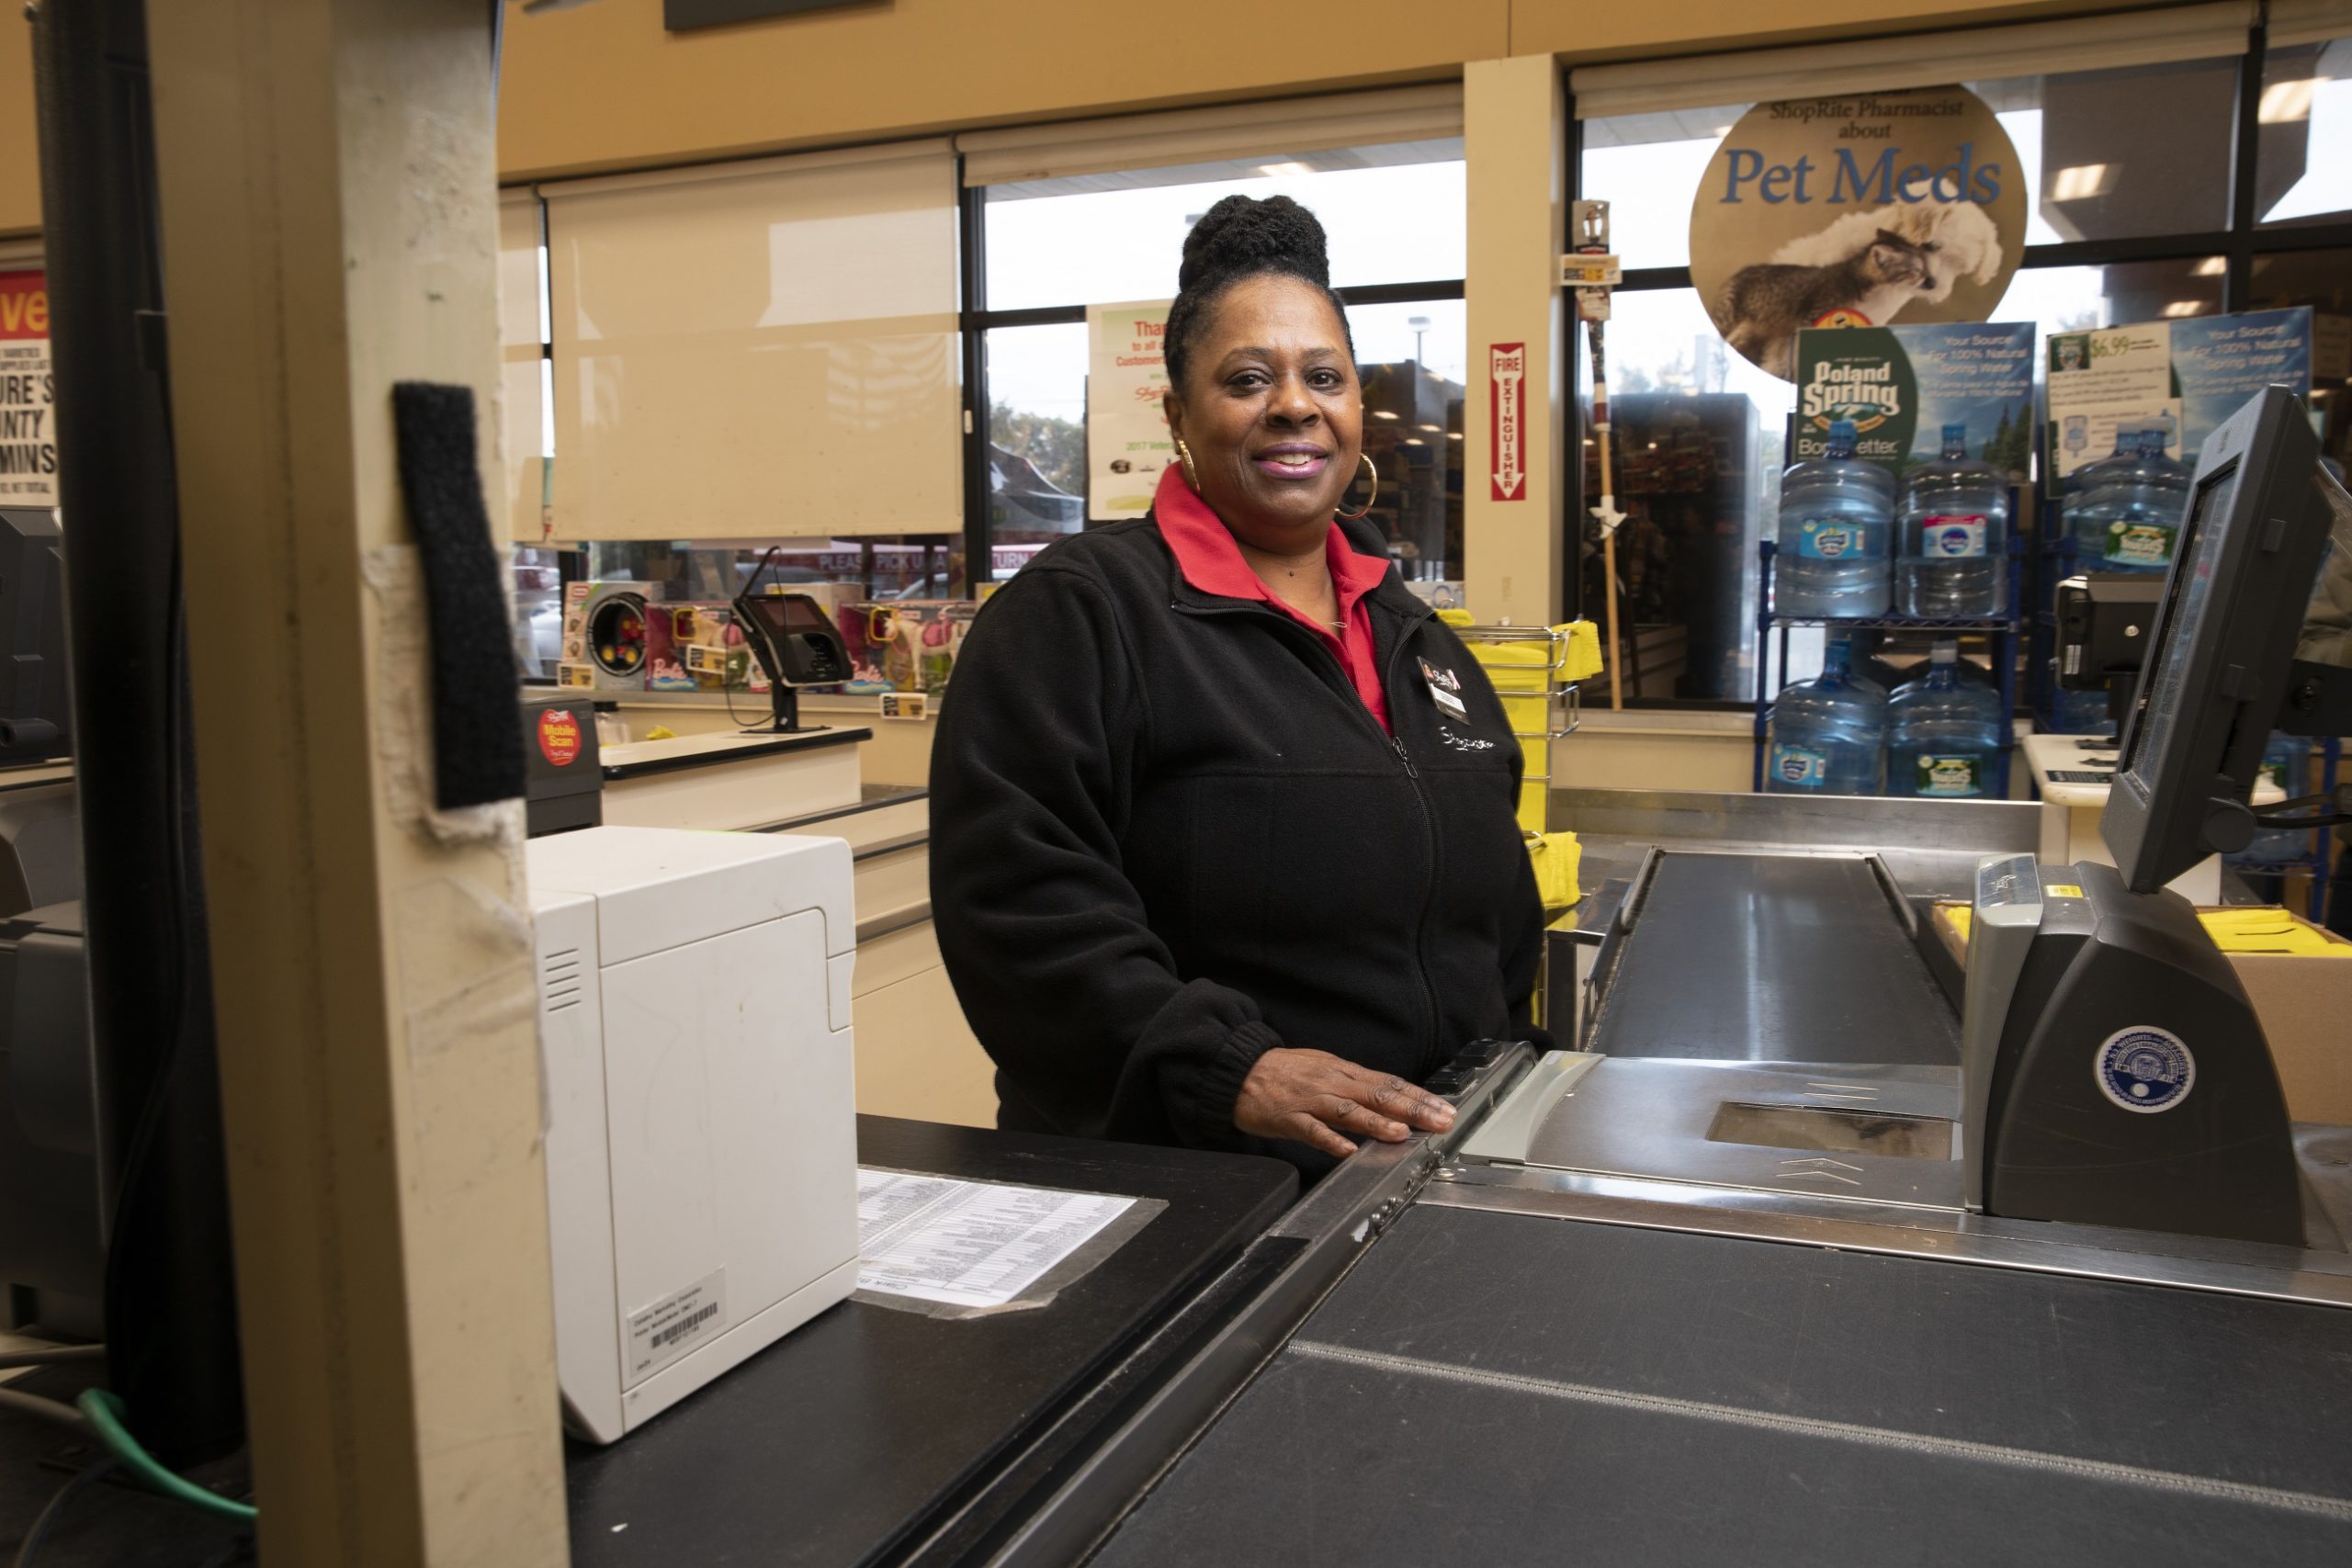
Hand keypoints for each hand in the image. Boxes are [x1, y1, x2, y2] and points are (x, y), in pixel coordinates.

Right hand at [1232, 1048, 1454, 1159]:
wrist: (1240, 1070)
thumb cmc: (1285, 1072)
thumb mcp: (1325, 1068)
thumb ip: (1356, 1085)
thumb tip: (1390, 1098)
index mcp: (1343, 1071)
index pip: (1389, 1082)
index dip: (1419, 1096)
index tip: (1444, 1108)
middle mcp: (1332, 1082)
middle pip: (1378, 1095)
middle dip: (1412, 1109)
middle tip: (1439, 1121)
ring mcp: (1311, 1100)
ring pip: (1348, 1111)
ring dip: (1376, 1122)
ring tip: (1401, 1133)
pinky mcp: (1289, 1118)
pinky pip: (1312, 1130)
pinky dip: (1331, 1140)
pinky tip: (1347, 1151)